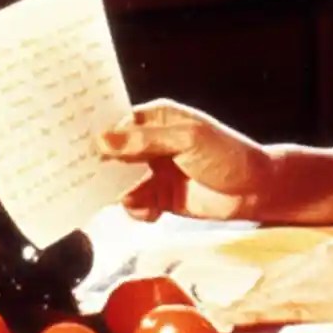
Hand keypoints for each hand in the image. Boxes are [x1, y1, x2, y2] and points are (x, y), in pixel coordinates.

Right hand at [96, 98, 274, 221]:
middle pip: (113, 153)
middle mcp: (151, 143)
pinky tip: (152, 213)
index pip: (118, 122)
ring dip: (122, 193)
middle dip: (102, 168)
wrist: (256, 191)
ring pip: (120, 182)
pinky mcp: (159, 196)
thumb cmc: (228, 155)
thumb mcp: (188, 141)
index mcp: (158, 118)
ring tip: (137, 200)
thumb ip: (145, 142)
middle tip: (88, 181)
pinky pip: (134, 203)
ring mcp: (154, 170)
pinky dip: (138, 210)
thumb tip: (102, 140)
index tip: (76, 148)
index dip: (98, 134)